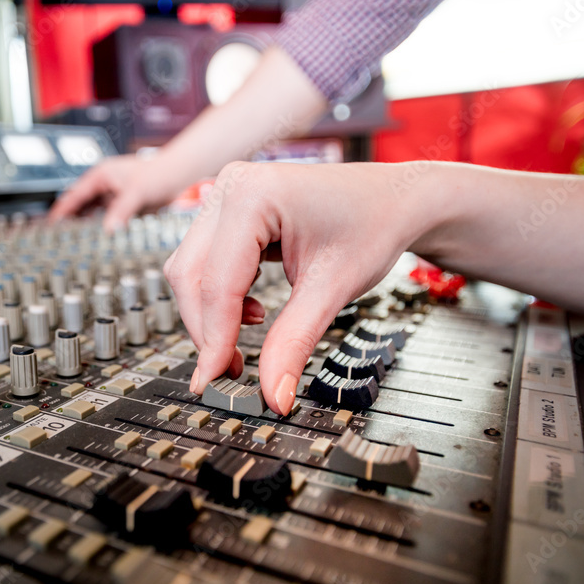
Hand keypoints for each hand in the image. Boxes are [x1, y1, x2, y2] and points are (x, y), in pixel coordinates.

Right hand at [47, 154, 182, 231]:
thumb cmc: (158, 173)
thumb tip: (109, 230)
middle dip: (70, 220)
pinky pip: (107, 217)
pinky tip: (99, 240)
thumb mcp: (137, 193)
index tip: (50, 226)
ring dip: (86, 225)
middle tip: (59, 239)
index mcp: (100, 176)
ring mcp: (113, 194)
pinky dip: (102, 227)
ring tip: (76, 243)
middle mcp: (104, 184)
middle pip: (80, 204)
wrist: (178, 174)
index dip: (61, 211)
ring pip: (93, 212)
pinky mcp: (123, 203)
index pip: (73, 195)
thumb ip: (121, 211)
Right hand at [164, 160, 433, 414]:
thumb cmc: (372, 225)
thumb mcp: (333, 288)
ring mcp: (224, 195)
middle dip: (207, 329)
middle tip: (231, 372)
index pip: (217, 281)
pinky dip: (220, 297)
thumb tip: (272, 395)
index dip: (213, 338)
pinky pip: (203, 262)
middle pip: (190, 275)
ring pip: (190, 270)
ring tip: (248, 340)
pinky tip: (253, 311)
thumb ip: (294, 343)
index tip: (212, 382)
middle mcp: (230, 187)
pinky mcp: (226, 211)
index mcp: (253, 195)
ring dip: (211, 315)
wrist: (393, 199)